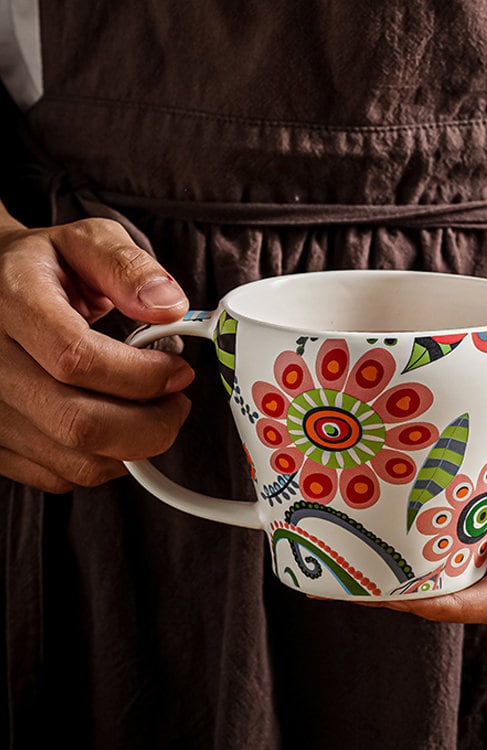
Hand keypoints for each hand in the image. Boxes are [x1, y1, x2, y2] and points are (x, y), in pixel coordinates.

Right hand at [0, 214, 194, 491]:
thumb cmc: (46, 268)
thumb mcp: (87, 243)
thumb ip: (128, 267)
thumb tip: (168, 306)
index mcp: (11, 302)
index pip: (77, 359)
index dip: (142, 376)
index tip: (178, 371)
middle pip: (79, 423)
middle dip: (152, 424)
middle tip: (176, 403)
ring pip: (75, 460)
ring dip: (134, 447)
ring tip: (151, 412)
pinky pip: (61, 476)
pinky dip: (104, 461)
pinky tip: (115, 427)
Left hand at [370, 317, 486, 623]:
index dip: (452, 605)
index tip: (398, 595)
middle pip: (479, 583)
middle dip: (422, 586)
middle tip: (359, 571)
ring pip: (467, 551)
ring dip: (420, 554)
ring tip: (360, 544)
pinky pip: (466, 509)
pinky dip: (432, 513)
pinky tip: (389, 502)